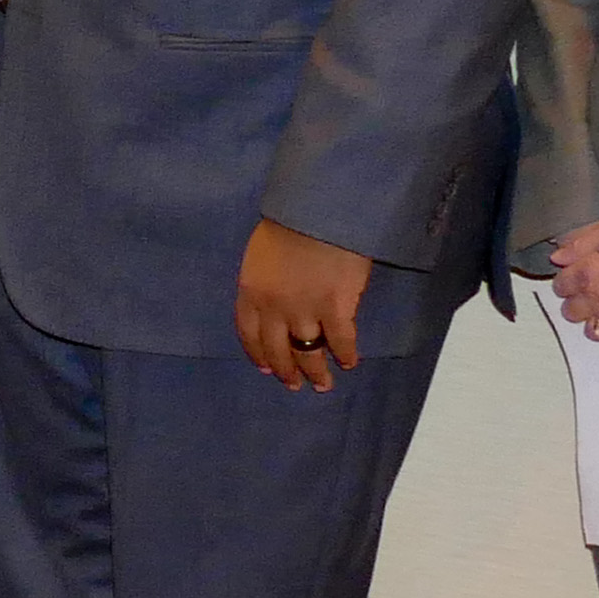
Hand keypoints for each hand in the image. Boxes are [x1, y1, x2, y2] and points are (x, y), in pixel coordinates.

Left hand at [233, 215, 372, 392]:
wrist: (317, 212)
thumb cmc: (288, 223)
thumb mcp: (259, 254)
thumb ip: (263, 280)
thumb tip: (272, 296)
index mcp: (250, 292)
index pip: (249, 334)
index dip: (258, 354)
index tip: (266, 368)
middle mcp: (274, 309)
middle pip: (277, 349)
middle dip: (286, 371)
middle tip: (294, 385)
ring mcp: (305, 311)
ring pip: (308, 352)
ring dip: (316, 371)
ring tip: (323, 384)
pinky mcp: (336, 308)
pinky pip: (340, 340)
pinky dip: (345, 354)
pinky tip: (349, 362)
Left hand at [549, 211, 598, 377]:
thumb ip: (581, 244)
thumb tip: (559, 256)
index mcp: (587, 273)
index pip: (561, 285)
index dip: (566, 282)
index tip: (572, 280)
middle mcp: (598, 299)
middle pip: (573, 311)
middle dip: (577, 303)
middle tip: (587, 296)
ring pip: (593, 331)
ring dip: (595, 323)